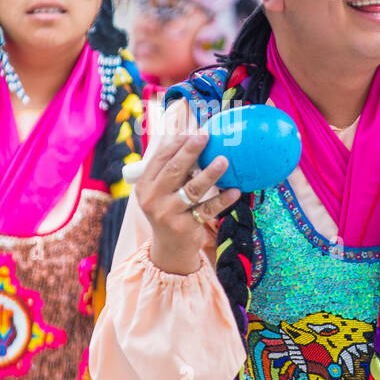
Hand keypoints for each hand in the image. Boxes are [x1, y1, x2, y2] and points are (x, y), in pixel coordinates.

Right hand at [136, 128, 240, 276]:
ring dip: (210, 174)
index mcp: (145, 185)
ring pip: (192, 190)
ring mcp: (167, 214)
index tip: (195, 132)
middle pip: (174, 170)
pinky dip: (222, 200)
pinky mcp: (185, 227)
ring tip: (224, 160)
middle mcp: (152, 199)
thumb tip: (196, 139)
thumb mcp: (163, 191)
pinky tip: (234, 191)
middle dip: (191, 151)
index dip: (178, 143)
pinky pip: (207, 209)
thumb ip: (174, 170)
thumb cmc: (170, 209)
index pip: (160, 158)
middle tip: (206, 137)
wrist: (170, 248)